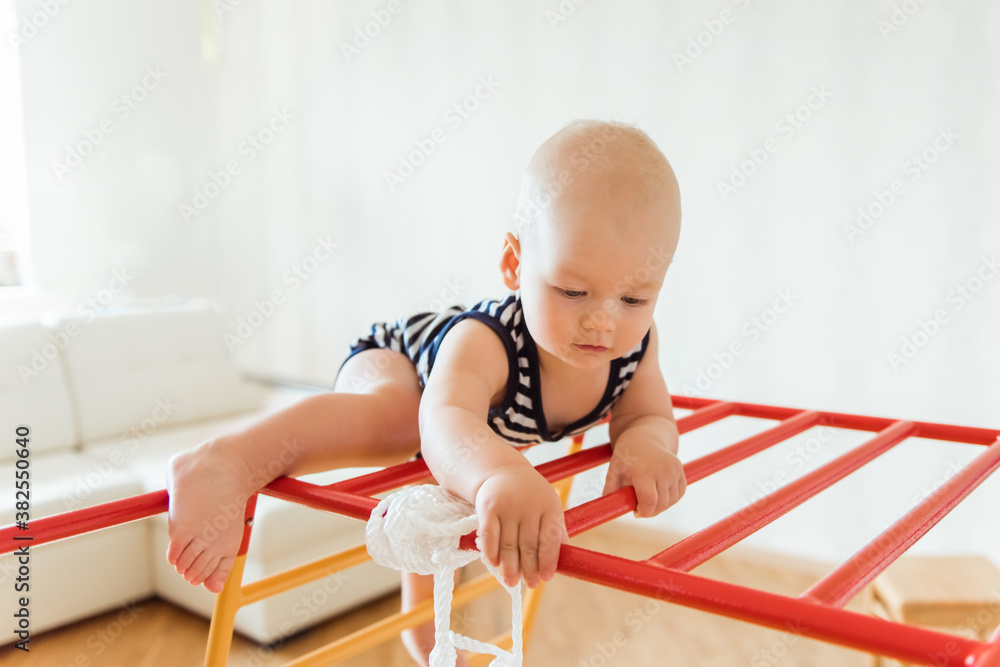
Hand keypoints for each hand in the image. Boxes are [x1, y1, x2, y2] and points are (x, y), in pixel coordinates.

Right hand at [475, 463, 568, 588]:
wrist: (503, 470)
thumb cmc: (530, 495)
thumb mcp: (549, 506)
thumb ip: (556, 531)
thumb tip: (565, 560)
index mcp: (549, 506)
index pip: (550, 539)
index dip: (548, 561)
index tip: (546, 578)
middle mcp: (529, 505)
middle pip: (528, 545)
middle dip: (529, 569)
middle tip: (530, 583)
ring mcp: (508, 506)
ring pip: (508, 545)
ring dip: (509, 567)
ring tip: (511, 581)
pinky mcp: (488, 507)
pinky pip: (489, 537)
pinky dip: (491, 553)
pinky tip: (495, 564)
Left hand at [602, 436, 685, 517]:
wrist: (644, 438)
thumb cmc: (626, 456)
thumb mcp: (614, 470)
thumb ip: (611, 490)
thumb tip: (608, 508)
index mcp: (643, 471)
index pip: (649, 501)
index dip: (643, 512)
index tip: (636, 511)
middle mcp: (662, 470)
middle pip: (661, 504)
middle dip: (650, 511)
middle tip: (640, 505)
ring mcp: (673, 470)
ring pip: (671, 501)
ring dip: (660, 506)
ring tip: (648, 497)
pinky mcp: (680, 470)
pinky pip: (679, 494)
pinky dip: (670, 499)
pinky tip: (659, 493)